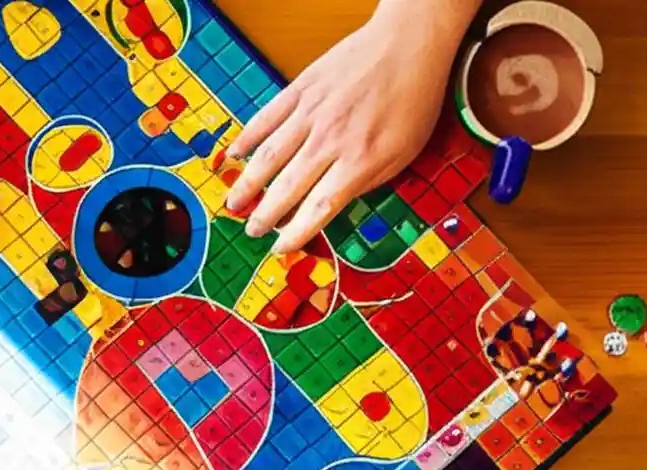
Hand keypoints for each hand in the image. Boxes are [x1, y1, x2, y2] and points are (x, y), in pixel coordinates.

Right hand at [225, 3, 469, 252]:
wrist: (408, 43)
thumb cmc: (413, 99)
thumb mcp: (404, 152)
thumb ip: (368, 180)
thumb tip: (335, 202)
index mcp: (358, 161)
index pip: (318, 208)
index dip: (296, 233)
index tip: (281, 247)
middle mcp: (329, 140)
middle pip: (288, 187)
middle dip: (265, 214)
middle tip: (251, 230)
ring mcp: (311, 113)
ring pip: (270, 156)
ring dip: (248, 183)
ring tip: (233, 202)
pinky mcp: (301, 89)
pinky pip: (266, 118)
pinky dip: (247, 137)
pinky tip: (234, 154)